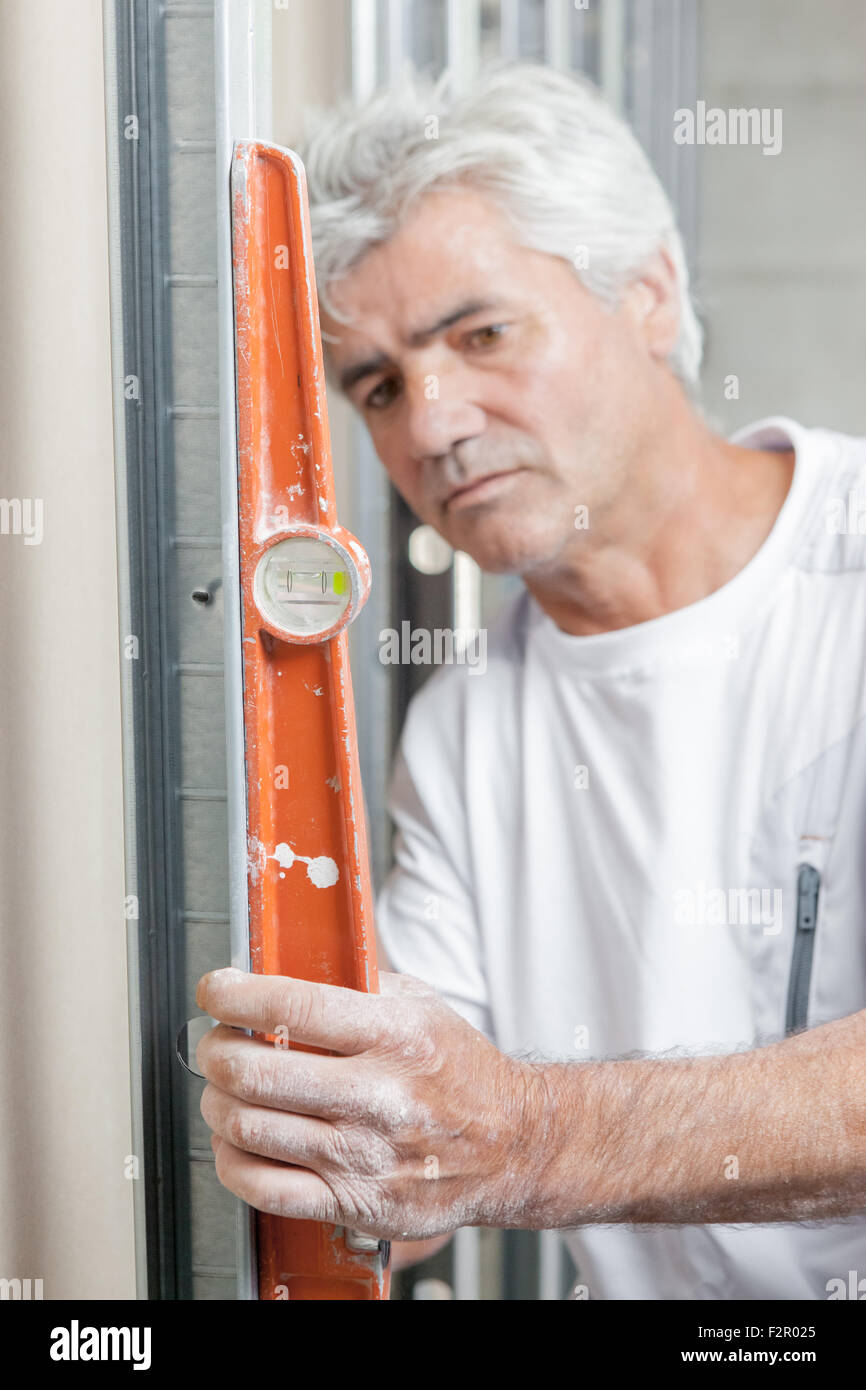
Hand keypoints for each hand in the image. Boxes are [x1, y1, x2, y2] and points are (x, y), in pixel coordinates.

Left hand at [195, 967, 550, 1240]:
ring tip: (225, 1091)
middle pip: (256, 1071)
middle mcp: (377, 1095)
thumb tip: (285, 965)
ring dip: (217, 1103)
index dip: (237, 996)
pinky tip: (237, 1142)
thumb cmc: (460, 1072)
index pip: (293, 1007)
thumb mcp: (421, 1004)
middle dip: (215, 1051)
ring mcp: (363, 1154)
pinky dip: (231, 1161)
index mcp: (394, 1035)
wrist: (510, 1145)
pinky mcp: (355, 1202)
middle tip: (215, 1043)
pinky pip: (263, 1188)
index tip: (215, 990)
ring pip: (249, 1128)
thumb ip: (358, 983)